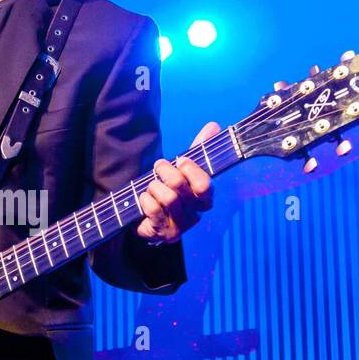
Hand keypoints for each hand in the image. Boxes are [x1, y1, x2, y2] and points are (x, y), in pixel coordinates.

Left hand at [135, 121, 218, 243]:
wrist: (149, 218)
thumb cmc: (169, 190)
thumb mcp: (184, 169)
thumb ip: (198, 149)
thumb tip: (213, 125)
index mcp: (204, 198)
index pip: (204, 185)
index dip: (190, 170)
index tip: (180, 160)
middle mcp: (195, 214)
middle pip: (180, 187)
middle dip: (165, 171)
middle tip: (159, 166)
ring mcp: (181, 226)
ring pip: (167, 198)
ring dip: (154, 186)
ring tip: (151, 185)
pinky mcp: (164, 234)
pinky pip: (154, 210)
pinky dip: (146, 200)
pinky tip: (145, 199)